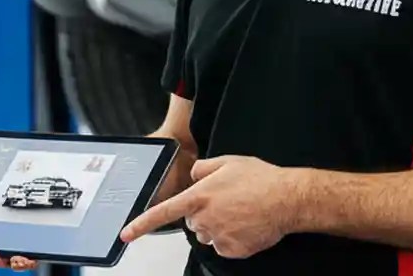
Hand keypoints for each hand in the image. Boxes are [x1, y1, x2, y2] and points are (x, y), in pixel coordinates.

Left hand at [120, 156, 311, 258]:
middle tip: (227, 201)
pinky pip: (223, 246)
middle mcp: (204, 219)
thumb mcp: (227, 162)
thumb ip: (203, 168)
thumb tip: (194, 176)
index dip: (141, 225)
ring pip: (207, 235)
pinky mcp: (232, 251)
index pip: (163, 213)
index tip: (125, 235)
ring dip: (217, 226)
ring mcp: (218, 237)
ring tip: (240, 211)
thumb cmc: (259, 178)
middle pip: (192, 222)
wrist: (287, 199)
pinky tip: (247, 225)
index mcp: (198, 196)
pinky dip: (232, 238)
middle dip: (203, 213)